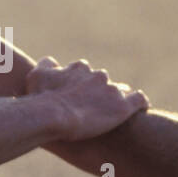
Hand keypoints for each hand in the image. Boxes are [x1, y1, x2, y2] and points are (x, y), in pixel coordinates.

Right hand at [26, 56, 148, 140]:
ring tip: (114, 112)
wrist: (54, 115)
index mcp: (79, 69)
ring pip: (121, 91)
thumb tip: (51, 61)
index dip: (81, 83)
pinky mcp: (122, 107)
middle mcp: (98, 76)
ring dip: (117, 99)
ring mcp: (112, 91)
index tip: (77, 94)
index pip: (84, 71)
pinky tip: (140, 110)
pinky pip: (139, 101)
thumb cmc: (41, 97)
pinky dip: (140, 104)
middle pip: (103, 81)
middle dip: (99, 92)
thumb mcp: (36, 76)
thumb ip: (46, 65)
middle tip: (93, 107)